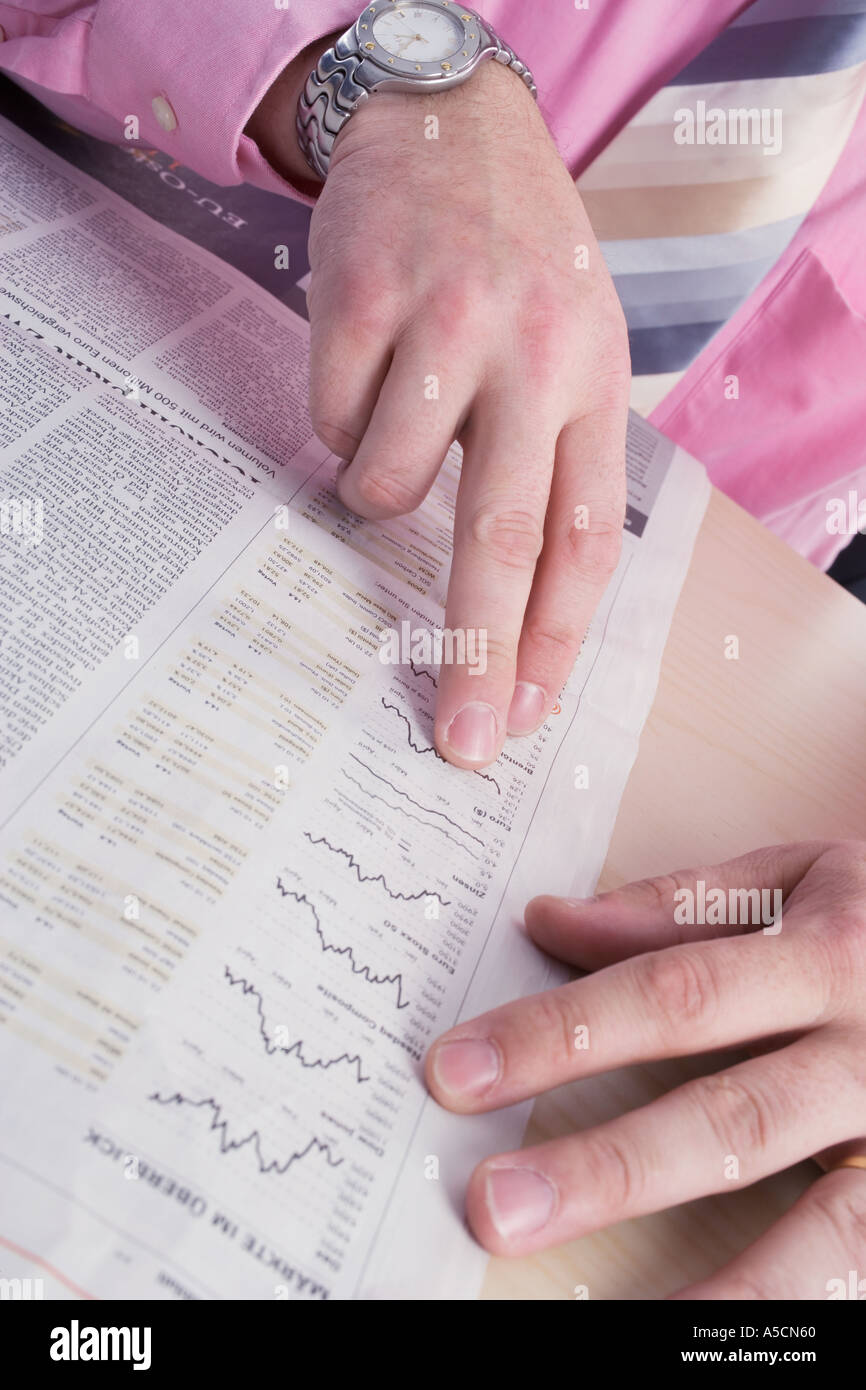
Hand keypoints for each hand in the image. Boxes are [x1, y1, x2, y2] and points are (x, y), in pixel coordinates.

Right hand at [250, 47, 629, 768]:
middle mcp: (533, 359)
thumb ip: (560, 457)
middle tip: (461, 738)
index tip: (526, 714)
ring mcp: (445, 327)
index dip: (555, 640)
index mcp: (595, 385)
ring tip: (397, 418)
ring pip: (386, 485)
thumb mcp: (578, 344)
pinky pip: (329, 422)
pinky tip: (366, 361)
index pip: (586, 541)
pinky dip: (337, 418)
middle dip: (480, 654)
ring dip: (376, 488)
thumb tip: (520, 599)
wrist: (449, 119)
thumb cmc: (518, 258)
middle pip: (502, 539)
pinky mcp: (363, 301)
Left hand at [425, 841, 865, 1298]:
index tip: (457, 1070)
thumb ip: (681, 902)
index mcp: (825, 955)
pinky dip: (790, 1309)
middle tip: (496, 1204)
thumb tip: (550, 920)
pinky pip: (860, 1265)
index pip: (672, 992)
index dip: (563, 1032)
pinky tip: (713, 1338)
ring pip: (817, 1225)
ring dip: (709, 1285)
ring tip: (605, 1331)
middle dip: (608, 1168)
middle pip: (730, 1118)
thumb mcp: (805, 875)